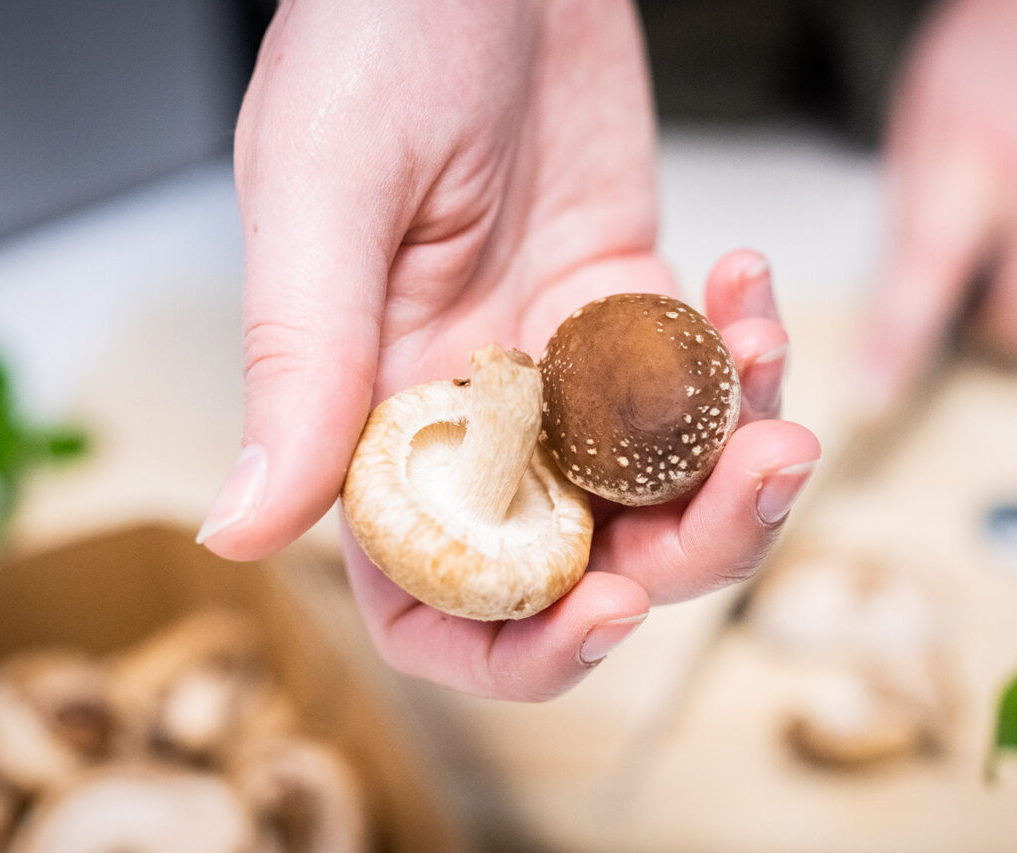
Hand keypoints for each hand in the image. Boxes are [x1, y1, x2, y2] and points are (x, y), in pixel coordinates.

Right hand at [199, 0, 819, 699]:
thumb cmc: (380, 33)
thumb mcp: (325, 191)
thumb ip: (300, 368)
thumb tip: (239, 533)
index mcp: (380, 409)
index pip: (436, 590)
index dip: (517, 640)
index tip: (605, 608)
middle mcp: (476, 409)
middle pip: (587, 556)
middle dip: (687, 548)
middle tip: (761, 476)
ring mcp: (565, 363)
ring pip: (667, 487)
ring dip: (742, 461)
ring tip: (777, 377)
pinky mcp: (633, 304)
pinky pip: (709, 382)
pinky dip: (748, 354)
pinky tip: (746, 282)